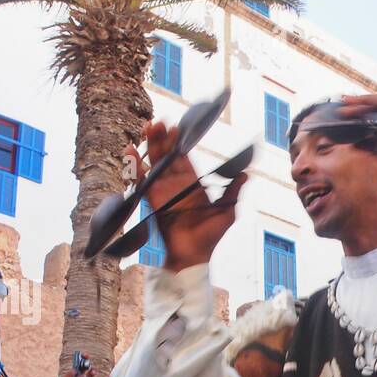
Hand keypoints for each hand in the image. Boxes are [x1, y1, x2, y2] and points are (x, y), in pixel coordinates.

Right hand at [127, 121, 247, 273]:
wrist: (194, 255)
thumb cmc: (211, 236)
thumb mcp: (228, 211)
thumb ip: (233, 191)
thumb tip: (245, 174)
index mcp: (194, 184)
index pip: (185, 158)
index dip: (180, 143)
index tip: (177, 128)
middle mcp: (177, 184)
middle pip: (168, 155)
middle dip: (163, 138)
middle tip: (159, 121)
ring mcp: (163, 190)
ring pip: (155, 162)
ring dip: (151, 144)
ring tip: (149, 126)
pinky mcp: (153, 199)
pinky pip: (142, 179)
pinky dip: (135, 165)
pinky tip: (131, 150)